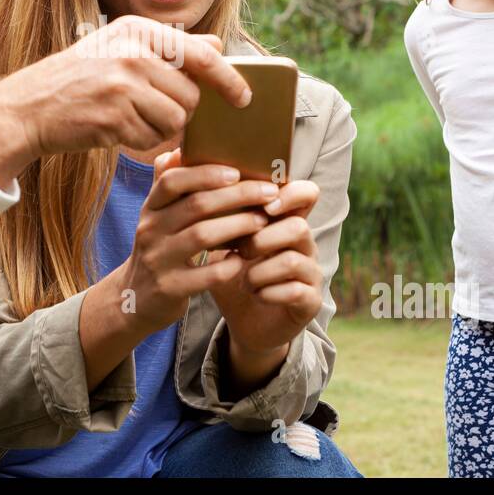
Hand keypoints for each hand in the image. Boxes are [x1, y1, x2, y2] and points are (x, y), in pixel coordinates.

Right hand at [0, 16, 251, 186]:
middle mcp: (132, 51)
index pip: (202, 54)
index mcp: (137, 30)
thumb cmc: (78, 79)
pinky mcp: (114, 115)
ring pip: (175, 120)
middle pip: (191, 95)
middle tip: (149, 112)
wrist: (28, 107)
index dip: (229, 79)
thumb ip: (170, 48)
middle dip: (178, 112)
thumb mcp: (119, 47)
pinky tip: (115, 130)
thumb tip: (218, 42)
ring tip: (129, 119)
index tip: (243, 98)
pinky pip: (152, 139)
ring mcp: (123, 83)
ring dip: (159, 129)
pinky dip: (140, 142)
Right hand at [116, 150, 281, 333]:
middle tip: (268, 193)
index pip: (172, 180)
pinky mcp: (169, 288)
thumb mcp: (156, 216)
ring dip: (238, 226)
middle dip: (237, 196)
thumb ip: (168, 185)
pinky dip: (229, 265)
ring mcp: (157, 259)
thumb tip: (180, 149)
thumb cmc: (159, 249)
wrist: (135, 299)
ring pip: (202, 236)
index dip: (206, 173)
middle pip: (196, 205)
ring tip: (262, 221)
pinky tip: (243, 259)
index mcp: (150, 207)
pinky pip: (206, 274)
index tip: (237, 171)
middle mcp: (150, 229)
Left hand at [208, 177, 322, 355]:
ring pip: (294, 259)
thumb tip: (182, 172)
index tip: (265, 205)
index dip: (290, 194)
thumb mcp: (220, 243)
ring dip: (261, 269)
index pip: (306, 194)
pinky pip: (295, 291)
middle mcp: (304, 244)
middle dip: (262, 238)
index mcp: (285, 222)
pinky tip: (254, 293)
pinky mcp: (310, 301)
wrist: (243, 322)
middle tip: (241, 251)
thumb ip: (211, 214)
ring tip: (244, 279)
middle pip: (299, 226)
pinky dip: (268, 292)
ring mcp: (310, 273)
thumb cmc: (231, 275)